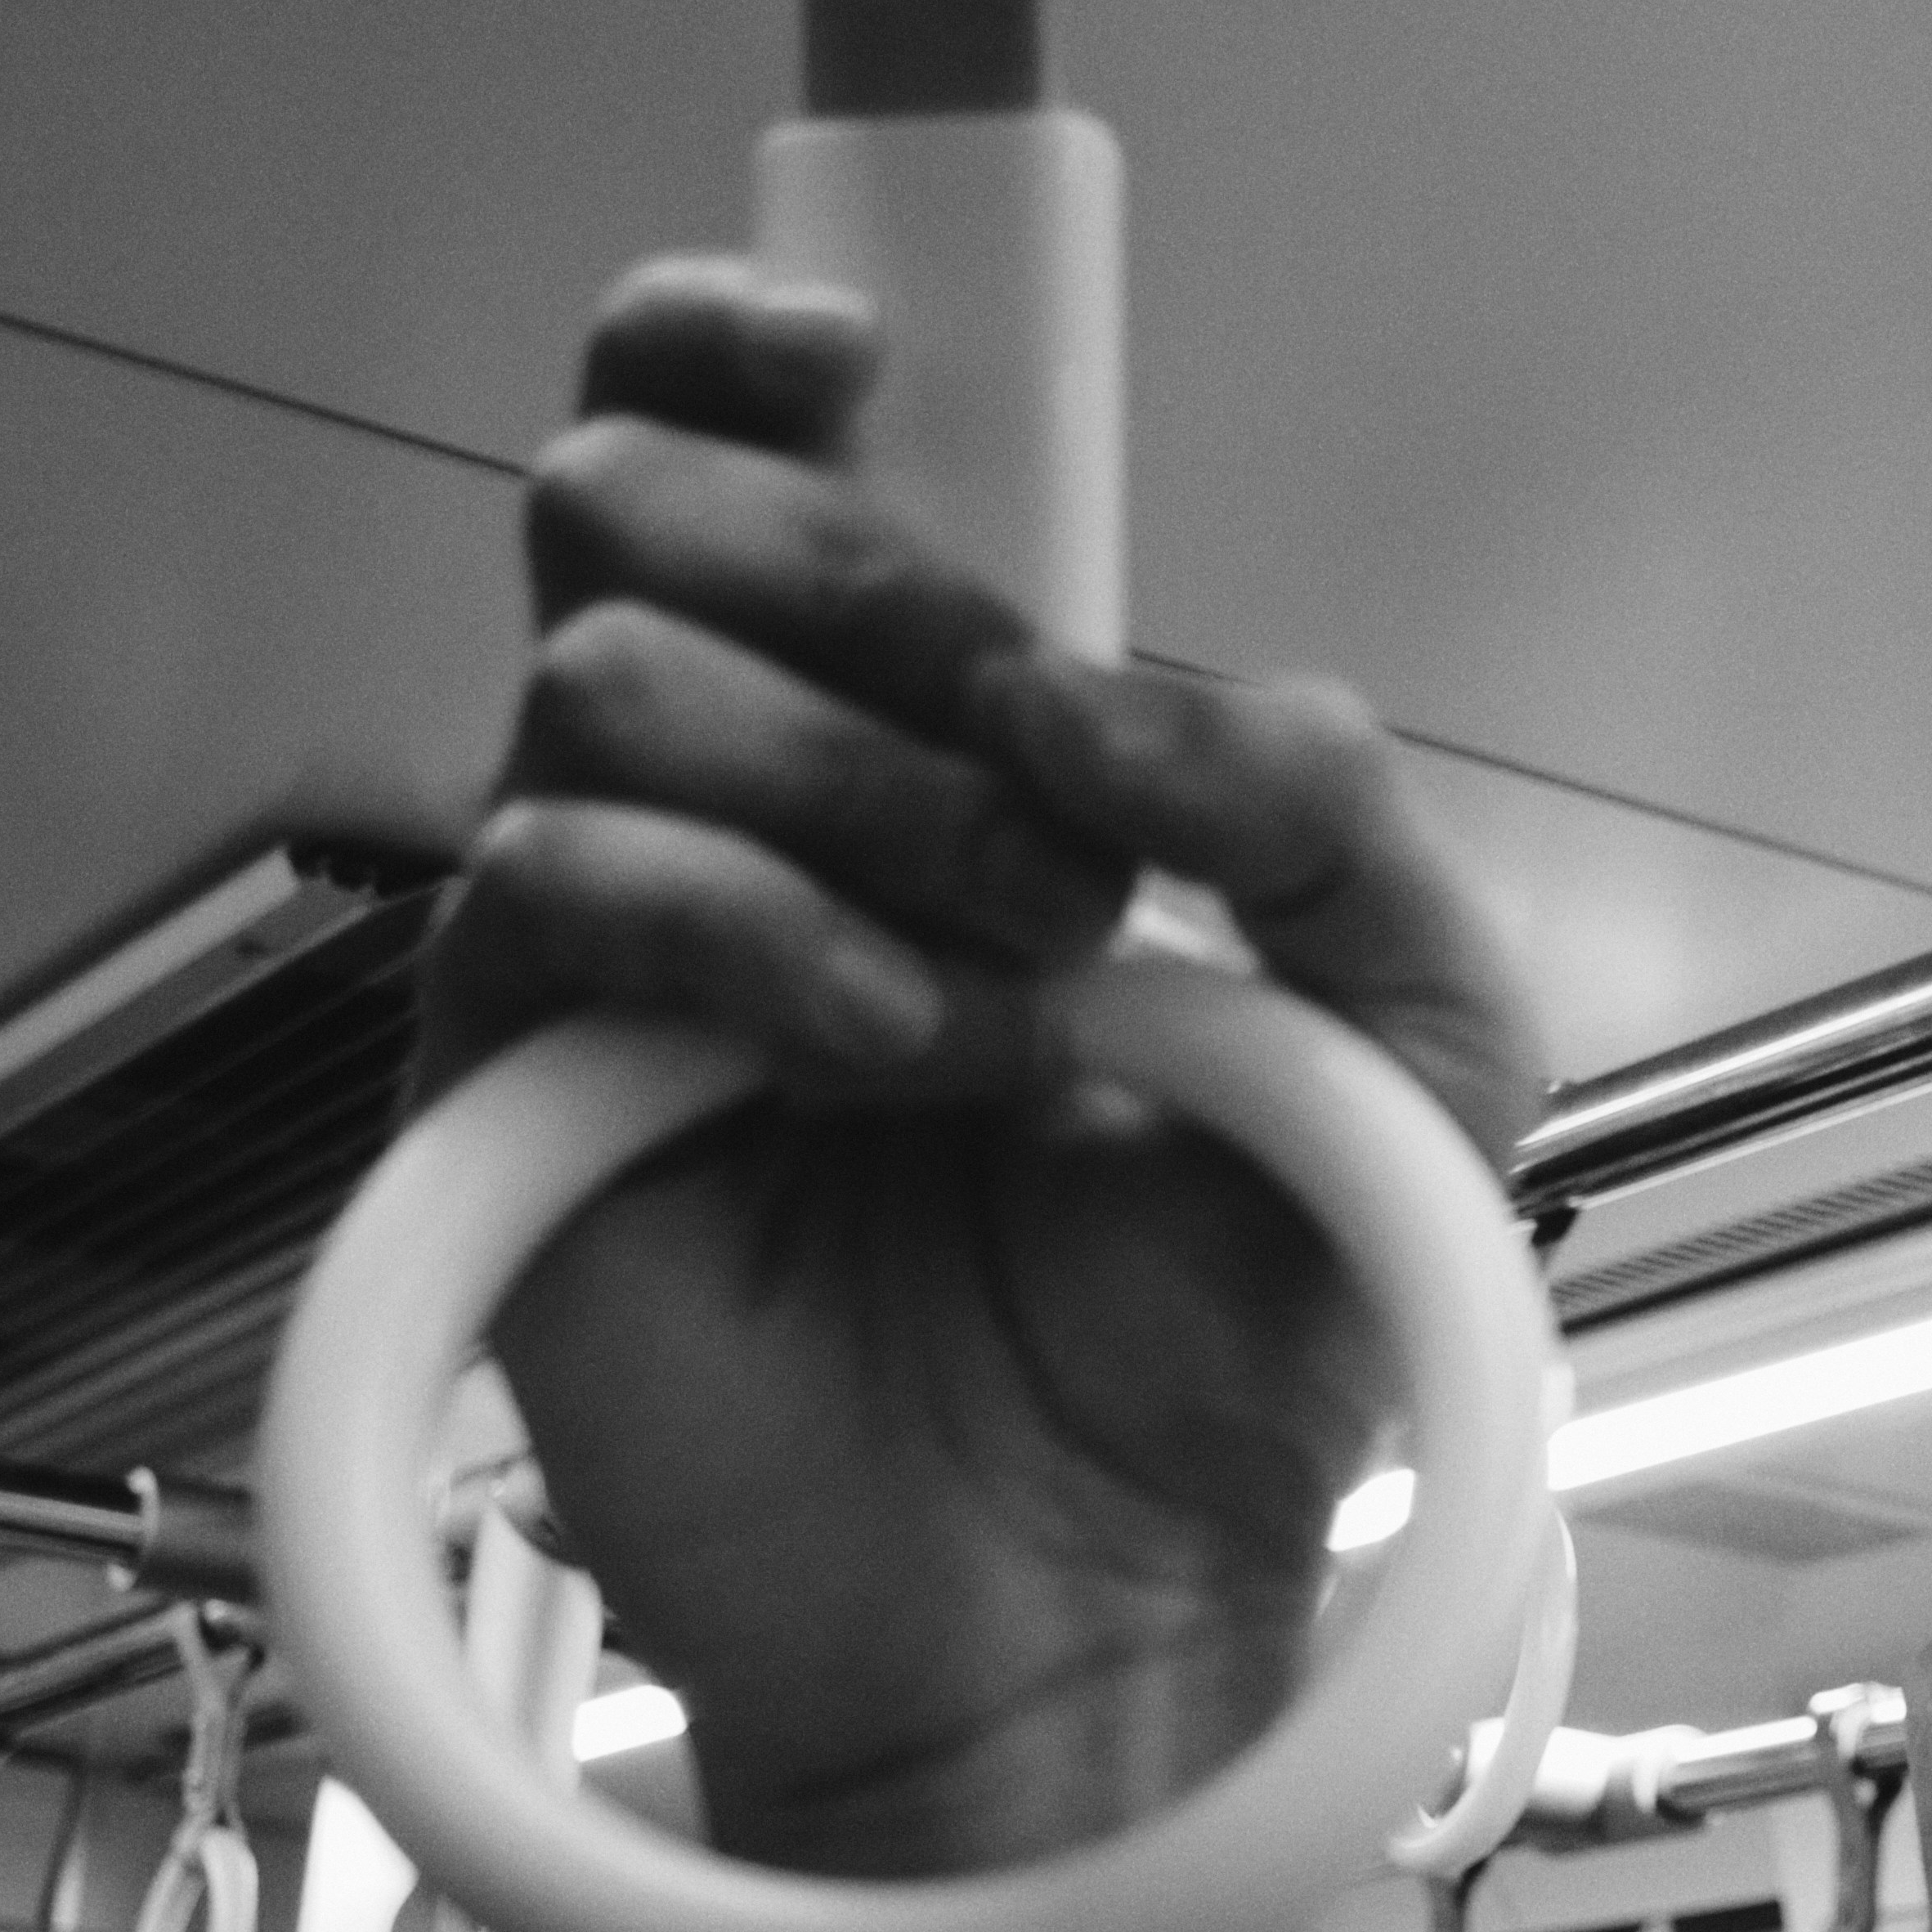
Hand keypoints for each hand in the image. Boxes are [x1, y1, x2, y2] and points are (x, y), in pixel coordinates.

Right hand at [428, 261, 1547, 1870]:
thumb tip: (1125, 692)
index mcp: (923, 740)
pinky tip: (912, 1061)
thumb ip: (1338, 813)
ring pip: (610, 676)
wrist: (1112, 1589)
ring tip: (1020, 1001)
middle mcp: (736, 801)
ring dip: (861, 802)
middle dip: (872, 599)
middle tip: (1053, 818)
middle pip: (634, 501)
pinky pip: (556, 882)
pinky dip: (765, 939)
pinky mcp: (511, 1082)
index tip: (854, 360)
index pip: (731, 440)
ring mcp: (610, 939)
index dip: (735, 343)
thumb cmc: (1245, 1321)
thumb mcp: (1420, 1041)